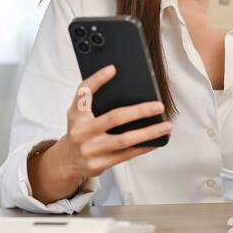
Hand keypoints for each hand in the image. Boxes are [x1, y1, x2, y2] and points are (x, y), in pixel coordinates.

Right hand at [57, 64, 170, 183]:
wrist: (66, 161)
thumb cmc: (81, 131)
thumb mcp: (79, 114)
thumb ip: (93, 100)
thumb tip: (126, 88)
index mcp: (76, 114)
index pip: (84, 92)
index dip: (97, 79)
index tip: (113, 69)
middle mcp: (81, 131)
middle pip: (114, 118)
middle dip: (139, 111)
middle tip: (159, 106)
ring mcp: (90, 149)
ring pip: (123, 140)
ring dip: (148, 132)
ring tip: (166, 126)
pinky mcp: (98, 164)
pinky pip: (125, 155)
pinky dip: (142, 147)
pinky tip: (155, 141)